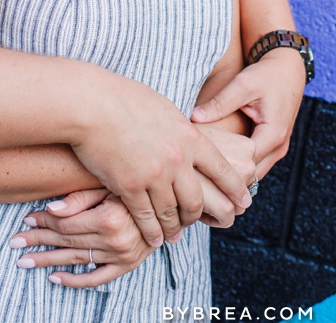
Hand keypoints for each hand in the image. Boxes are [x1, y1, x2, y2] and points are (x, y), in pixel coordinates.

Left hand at [8, 189, 154, 287]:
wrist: (172, 203)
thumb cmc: (139, 186)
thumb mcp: (112, 185)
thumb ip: (80, 199)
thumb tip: (51, 209)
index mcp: (109, 218)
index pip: (65, 224)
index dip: (43, 221)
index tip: (26, 219)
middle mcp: (114, 240)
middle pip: (65, 242)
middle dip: (37, 240)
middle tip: (13, 242)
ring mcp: (121, 256)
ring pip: (75, 260)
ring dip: (46, 261)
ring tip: (23, 260)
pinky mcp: (127, 266)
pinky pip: (96, 279)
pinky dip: (74, 281)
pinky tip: (54, 278)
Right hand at [72, 77, 251, 246]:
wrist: (92, 104)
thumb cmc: (123, 98)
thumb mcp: (164, 109)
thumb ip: (179, 128)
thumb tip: (189, 133)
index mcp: (190, 137)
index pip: (222, 169)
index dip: (234, 189)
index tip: (243, 202)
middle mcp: (177, 160)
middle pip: (197, 199)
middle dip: (199, 215)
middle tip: (199, 222)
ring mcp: (154, 176)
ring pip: (172, 213)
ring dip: (174, 228)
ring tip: (173, 235)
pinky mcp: (129, 187)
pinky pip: (146, 217)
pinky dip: (151, 231)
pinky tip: (153, 237)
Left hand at [191, 50, 304, 177]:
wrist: (288, 69)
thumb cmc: (267, 75)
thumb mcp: (242, 85)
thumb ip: (219, 103)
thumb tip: (194, 118)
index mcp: (272, 135)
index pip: (245, 166)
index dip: (221, 170)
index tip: (199, 171)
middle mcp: (278, 148)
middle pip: (250, 177)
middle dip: (226, 179)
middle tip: (198, 182)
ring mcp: (278, 150)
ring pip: (254, 175)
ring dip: (233, 176)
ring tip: (206, 177)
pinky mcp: (273, 147)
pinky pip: (256, 166)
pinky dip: (240, 168)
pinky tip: (218, 165)